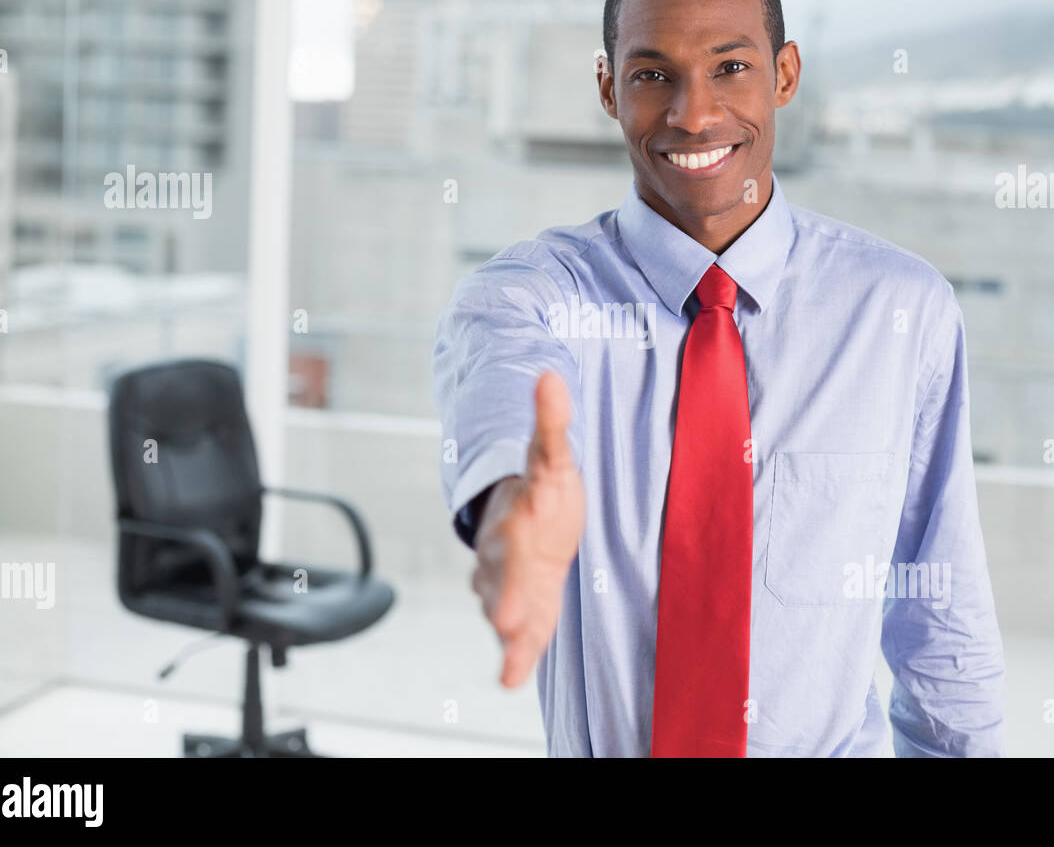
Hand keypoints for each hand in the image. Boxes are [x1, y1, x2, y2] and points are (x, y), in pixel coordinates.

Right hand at [470, 370, 585, 687]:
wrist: (525, 512)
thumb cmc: (542, 486)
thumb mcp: (551, 455)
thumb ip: (551, 423)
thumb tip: (549, 376)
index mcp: (513, 521)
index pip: (509, 545)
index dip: (509, 568)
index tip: (507, 591)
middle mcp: (503, 557)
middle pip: (502, 583)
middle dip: (504, 603)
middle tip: (506, 623)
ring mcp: (511, 585)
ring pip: (505, 611)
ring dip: (510, 638)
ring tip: (510, 666)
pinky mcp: (528, 605)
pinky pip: (522, 632)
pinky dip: (516, 656)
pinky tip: (510, 677)